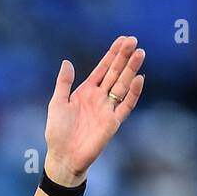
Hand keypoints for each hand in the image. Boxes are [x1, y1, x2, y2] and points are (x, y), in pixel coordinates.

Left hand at [44, 36, 145, 183]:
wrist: (62, 156)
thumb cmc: (57, 132)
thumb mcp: (57, 103)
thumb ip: (63, 83)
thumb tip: (66, 62)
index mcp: (86, 91)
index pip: (103, 69)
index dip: (112, 54)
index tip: (123, 39)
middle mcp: (100, 97)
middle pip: (116, 73)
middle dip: (124, 57)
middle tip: (134, 40)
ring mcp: (108, 109)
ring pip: (123, 85)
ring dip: (131, 70)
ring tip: (139, 53)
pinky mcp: (113, 122)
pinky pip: (126, 105)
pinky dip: (133, 93)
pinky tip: (139, 78)